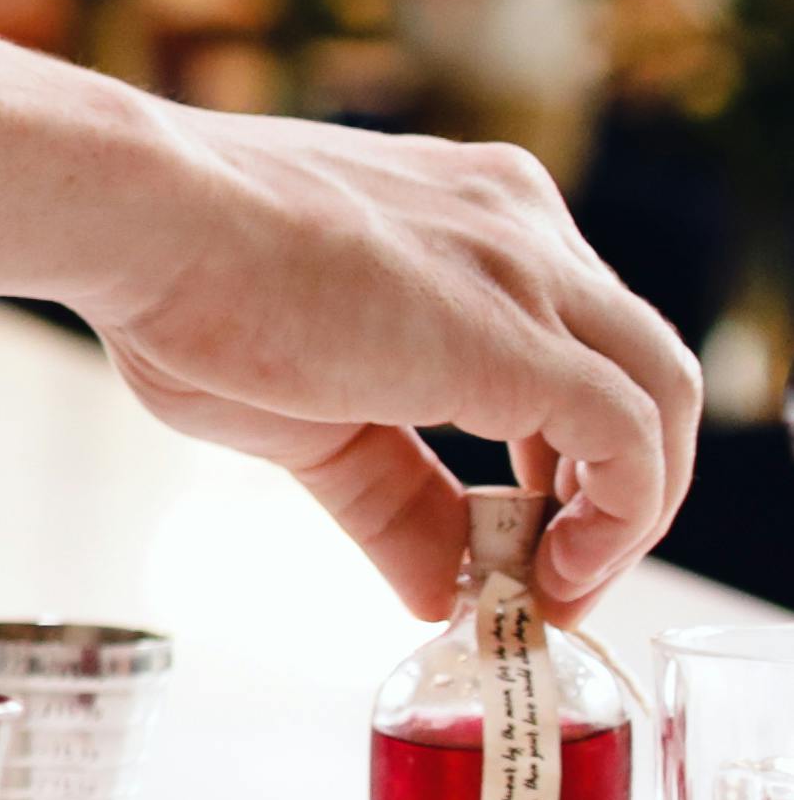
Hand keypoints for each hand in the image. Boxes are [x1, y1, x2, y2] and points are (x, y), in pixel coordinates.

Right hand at [75, 109, 698, 618]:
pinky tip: (556, 572)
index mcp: (466, 209)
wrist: (138, 214)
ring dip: (630, 508)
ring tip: (561, 581)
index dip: (561, 446)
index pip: (571, 335)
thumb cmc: (179, 280)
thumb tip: (438, 590)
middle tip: (550, 565)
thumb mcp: (303, 409)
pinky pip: (634, 444)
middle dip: (607, 483)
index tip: (517, 526)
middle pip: (633, 365)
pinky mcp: (523, 343)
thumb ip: (390, 493)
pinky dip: (620, 520)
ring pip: (662, 397)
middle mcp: (519, 222)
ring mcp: (529, 272)